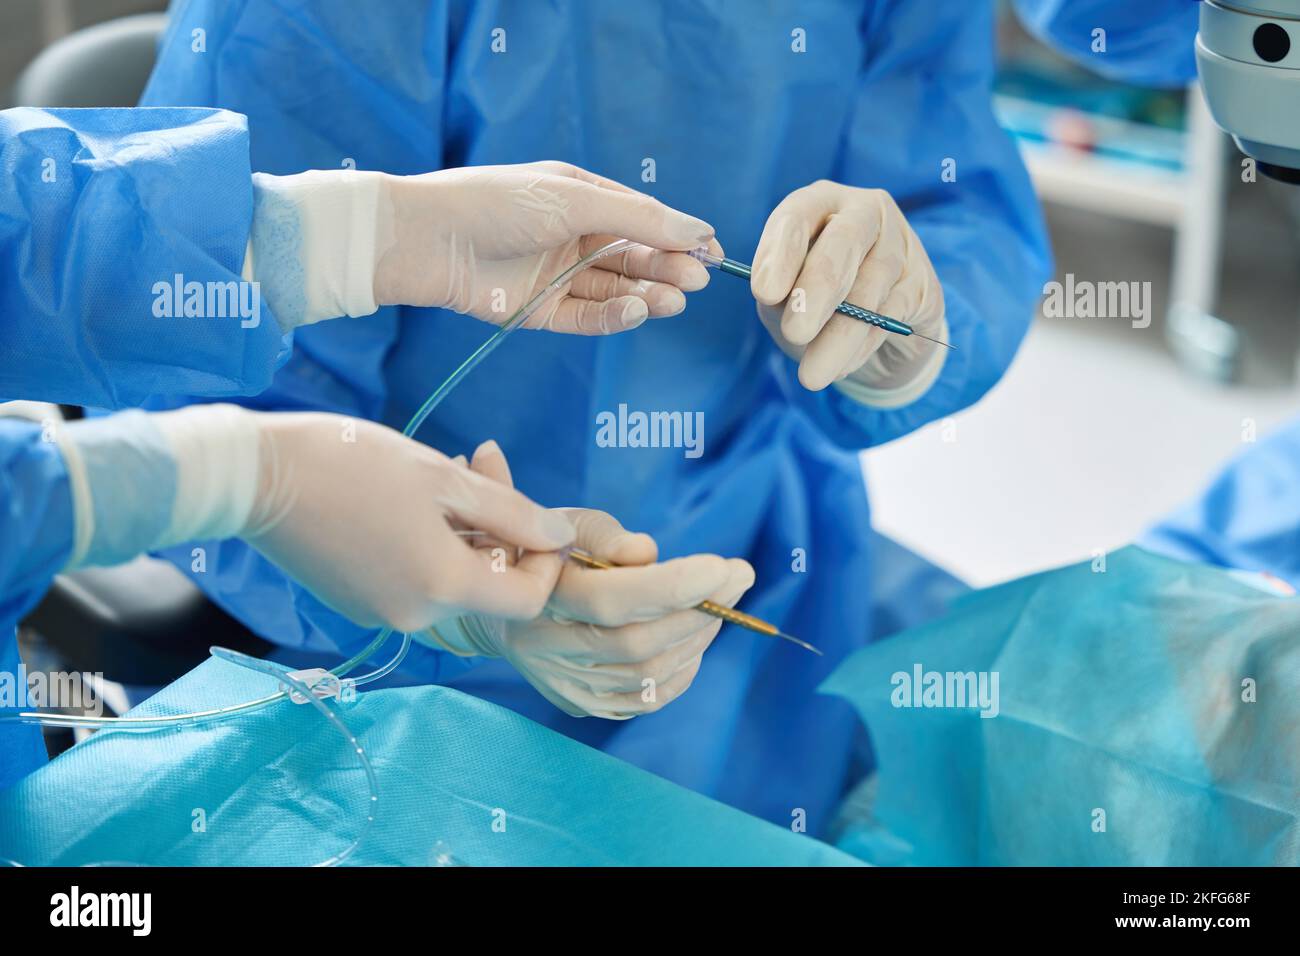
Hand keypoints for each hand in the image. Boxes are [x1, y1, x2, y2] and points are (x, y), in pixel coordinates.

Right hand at [240, 414, 573, 631]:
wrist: (252, 477)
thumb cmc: (350, 464)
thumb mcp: (443, 478)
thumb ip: (512, 511)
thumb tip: (563, 535)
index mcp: (443, 587)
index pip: (529, 599)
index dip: (547, 559)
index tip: (539, 513)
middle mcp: (415, 616)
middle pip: (489, 583)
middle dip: (500, 525)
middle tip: (484, 457)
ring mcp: (382, 614)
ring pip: (452, 576)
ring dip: (465, 528)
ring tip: (445, 468)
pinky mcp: (356, 602)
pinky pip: (416, 578)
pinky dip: (430, 542)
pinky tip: (410, 496)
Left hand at [373, 161, 716, 332]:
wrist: (428, 239)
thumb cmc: (498, 203)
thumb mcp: (575, 199)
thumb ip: (640, 218)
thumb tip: (700, 230)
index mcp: (581, 198)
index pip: (642, 219)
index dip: (678, 236)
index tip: (711, 253)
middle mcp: (573, 237)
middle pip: (634, 258)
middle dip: (667, 269)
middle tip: (695, 281)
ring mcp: (558, 276)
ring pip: (616, 291)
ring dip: (648, 295)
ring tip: (673, 301)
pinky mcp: (541, 312)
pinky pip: (588, 317)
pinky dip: (614, 318)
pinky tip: (636, 312)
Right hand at [427, 445, 754, 717]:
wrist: (500, 605)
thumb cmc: (545, 548)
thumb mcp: (566, 522)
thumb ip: (603, 534)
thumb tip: (647, 553)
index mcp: (537, 595)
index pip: (609, 600)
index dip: (672, 587)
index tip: (725, 566)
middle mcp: (544, 649)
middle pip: (637, 644)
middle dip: (700, 610)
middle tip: (740, 576)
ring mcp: (563, 684)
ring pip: (647, 676)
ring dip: (697, 638)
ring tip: (721, 602)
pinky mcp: (582, 703)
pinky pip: (645, 699)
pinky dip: (681, 670)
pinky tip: (694, 638)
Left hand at [750, 180, 946, 394]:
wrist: (872, 326)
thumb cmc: (813, 300)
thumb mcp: (784, 294)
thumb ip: (777, 293)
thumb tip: (778, 298)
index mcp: (818, 203)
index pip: (797, 217)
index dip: (781, 254)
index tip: (764, 293)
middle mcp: (862, 212)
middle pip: (842, 243)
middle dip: (816, 291)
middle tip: (795, 332)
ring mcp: (899, 244)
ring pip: (869, 288)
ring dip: (838, 336)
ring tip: (812, 375)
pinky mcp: (922, 282)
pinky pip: (890, 316)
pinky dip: (861, 347)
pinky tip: (840, 367)